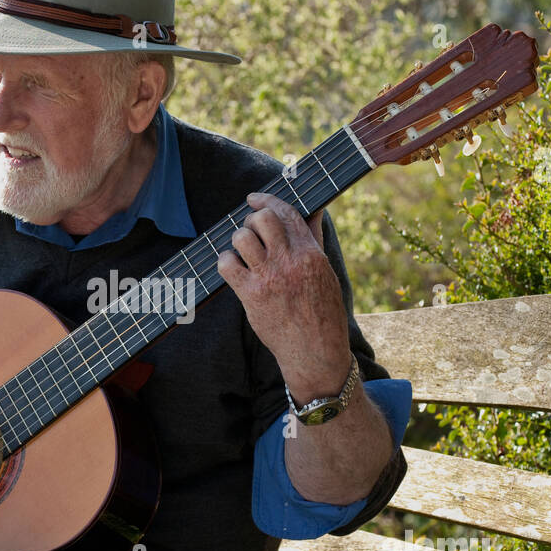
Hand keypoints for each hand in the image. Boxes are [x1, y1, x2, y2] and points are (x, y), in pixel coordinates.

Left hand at [216, 192, 350, 396]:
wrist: (316, 352)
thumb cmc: (322, 312)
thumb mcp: (325, 271)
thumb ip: (313, 238)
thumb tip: (312, 209)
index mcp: (310, 253)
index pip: (285, 213)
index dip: (266, 200)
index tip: (253, 198)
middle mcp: (290, 262)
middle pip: (261, 219)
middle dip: (251, 221)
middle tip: (251, 235)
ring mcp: (269, 278)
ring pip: (241, 238)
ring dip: (237, 242)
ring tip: (243, 255)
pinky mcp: (252, 296)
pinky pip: (226, 264)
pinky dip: (225, 263)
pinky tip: (234, 271)